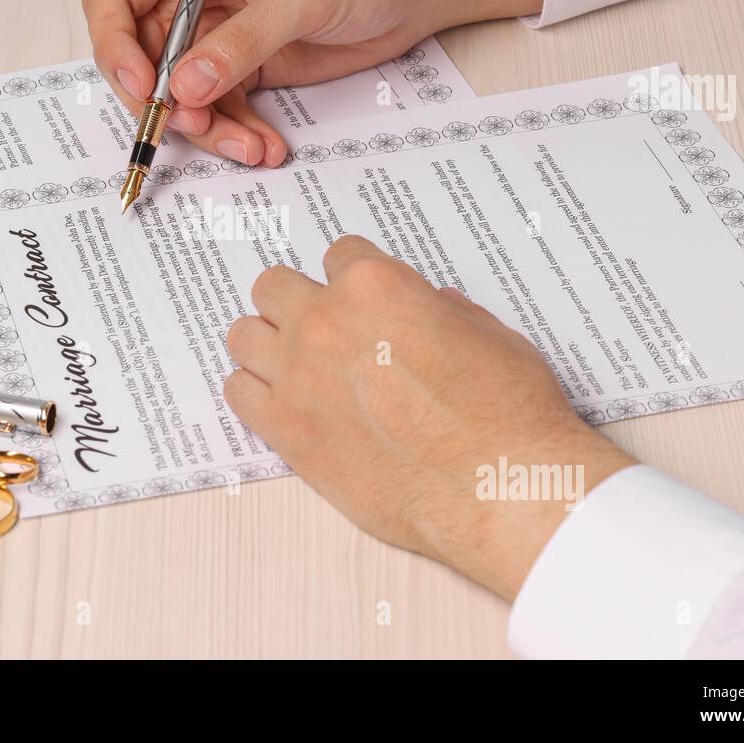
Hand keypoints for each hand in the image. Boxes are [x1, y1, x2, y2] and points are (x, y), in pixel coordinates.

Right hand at [82, 0, 539, 167]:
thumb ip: (239, 43)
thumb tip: (184, 87)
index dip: (115, 46)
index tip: (144, 88)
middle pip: (141, 59)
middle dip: (165, 103)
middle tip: (196, 127)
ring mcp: (216, 36)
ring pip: (181, 96)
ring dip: (208, 130)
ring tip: (250, 148)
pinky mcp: (243, 69)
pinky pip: (220, 111)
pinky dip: (237, 134)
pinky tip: (266, 147)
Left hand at [223, 236, 634, 600]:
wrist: (498, 487)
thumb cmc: (506, 412)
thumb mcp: (488, 334)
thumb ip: (442, 313)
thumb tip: (427, 309)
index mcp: (376, 285)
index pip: (338, 255)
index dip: (352, 280)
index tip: (361, 303)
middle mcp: (326, 320)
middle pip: (274, 287)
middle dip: (297, 304)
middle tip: (322, 332)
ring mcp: (298, 374)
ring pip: (243, 335)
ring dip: (267, 345)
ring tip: (295, 368)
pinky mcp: (285, 428)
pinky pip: (237, 392)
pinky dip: (255, 394)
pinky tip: (284, 405)